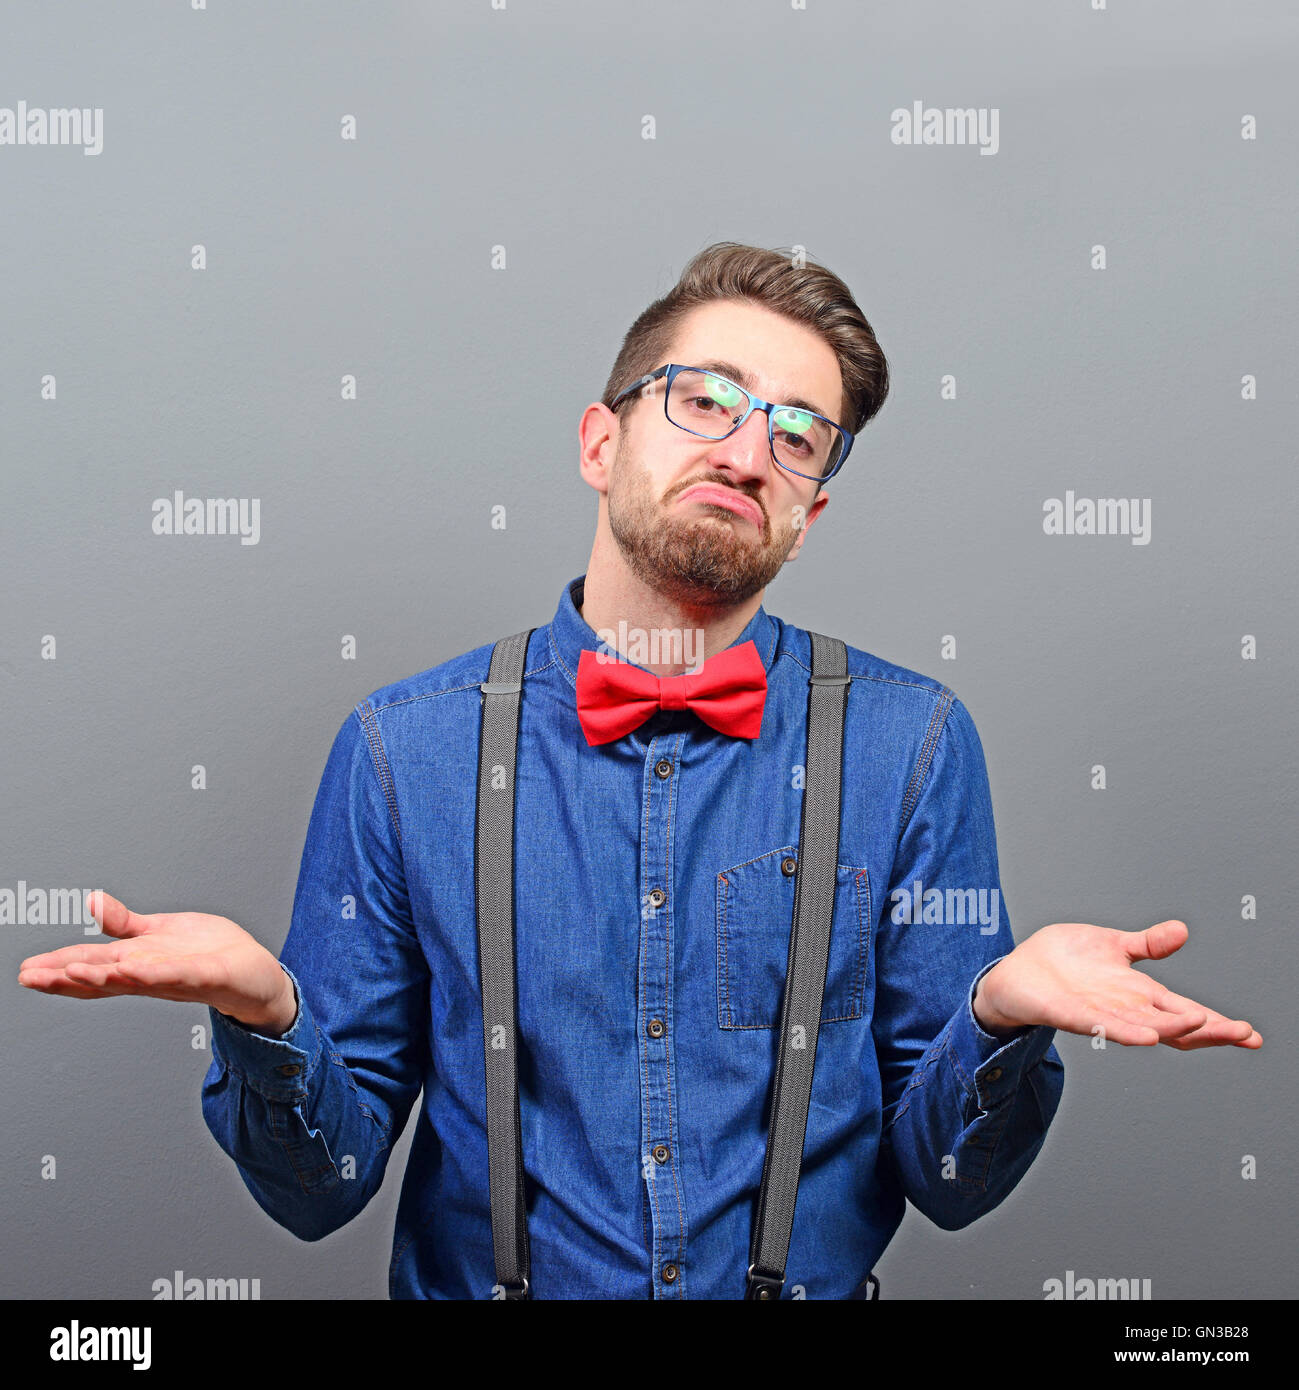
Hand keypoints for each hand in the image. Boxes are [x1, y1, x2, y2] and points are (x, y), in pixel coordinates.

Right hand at [16, 890, 296, 1032]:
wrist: (257, 975)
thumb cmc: (210, 954)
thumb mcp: (160, 932)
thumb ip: (124, 922)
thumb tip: (91, 900)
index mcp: (138, 962)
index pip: (92, 965)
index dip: (57, 968)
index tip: (26, 970)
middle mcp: (152, 974)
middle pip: (104, 976)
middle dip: (67, 976)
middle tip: (31, 976)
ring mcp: (178, 978)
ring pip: (135, 979)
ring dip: (102, 977)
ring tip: (70, 973)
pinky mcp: (207, 976)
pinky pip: (176, 975)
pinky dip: (151, 973)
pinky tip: (130, 970)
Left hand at [972, 920, 1261, 1048]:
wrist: (1017, 972)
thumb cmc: (1066, 962)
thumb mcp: (1113, 945)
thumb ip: (1148, 943)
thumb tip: (1182, 931)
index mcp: (1137, 993)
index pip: (1184, 1009)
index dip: (1217, 1021)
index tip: (1251, 1033)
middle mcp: (1124, 1009)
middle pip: (1173, 1024)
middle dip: (1209, 1028)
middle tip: (1243, 1033)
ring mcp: (1098, 1014)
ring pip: (1142, 1027)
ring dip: (1171, 1027)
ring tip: (1200, 1025)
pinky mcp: (1069, 1014)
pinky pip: (1099, 1025)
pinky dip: (1122, 1031)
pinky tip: (1144, 1036)